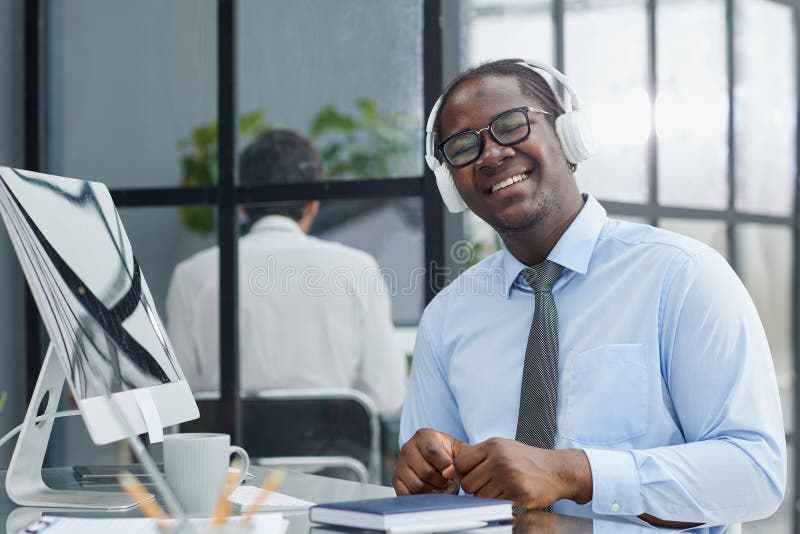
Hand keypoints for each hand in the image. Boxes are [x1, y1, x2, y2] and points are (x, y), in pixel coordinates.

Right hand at [393, 428, 461, 494]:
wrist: (436, 460)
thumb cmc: (448, 454)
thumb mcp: (459, 449)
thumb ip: (462, 455)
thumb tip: (451, 471)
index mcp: (423, 436)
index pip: (432, 452)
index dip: (446, 466)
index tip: (452, 473)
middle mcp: (408, 448)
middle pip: (426, 472)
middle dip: (442, 482)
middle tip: (449, 482)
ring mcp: (400, 464)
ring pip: (418, 485)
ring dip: (434, 491)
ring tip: (441, 488)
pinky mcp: (396, 480)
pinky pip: (407, 495)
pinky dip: (422, 498)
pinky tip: (430, 492)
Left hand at [452, 438, 591, 508]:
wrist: (557, 470)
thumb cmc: (525, 459)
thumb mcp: (500, 448)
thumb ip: (473, 457)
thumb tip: (445, 471)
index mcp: (492, 446)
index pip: (460, 464)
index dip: (462, 473)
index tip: (472, 475)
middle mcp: (500, 460)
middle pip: (467, 483)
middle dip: (474, 487)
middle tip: (489, 484)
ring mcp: (509, 478)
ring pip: (479, 497)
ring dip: (486, 497)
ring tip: (501, 488)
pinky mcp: (518, 494)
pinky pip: (495, 505)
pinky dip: (499, 503)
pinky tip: (509, 494)